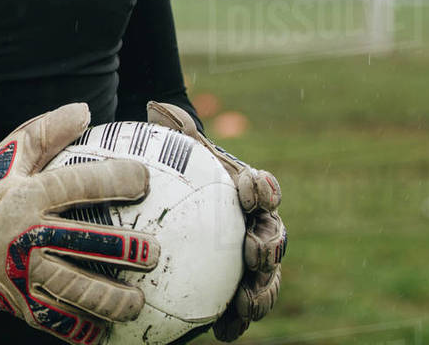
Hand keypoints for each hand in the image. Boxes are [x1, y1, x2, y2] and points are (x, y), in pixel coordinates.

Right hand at [0, 103, 159, 343]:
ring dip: (111, 298)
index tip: (144, 179)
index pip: (78, 184)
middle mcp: (27, 234)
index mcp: (29, 195)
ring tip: (137, 301)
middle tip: (154, 252)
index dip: (115, 179)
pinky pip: (55, 321)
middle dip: (125, 248)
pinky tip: (103, 331)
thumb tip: (86, 110)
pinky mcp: (19, 301)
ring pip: (75, 289)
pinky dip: (81, 329)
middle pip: (85, 242)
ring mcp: (23, 271)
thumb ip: (47, 131)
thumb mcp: (10, 154)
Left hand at [147, 102, 285, 341]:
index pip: (264, 189)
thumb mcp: (177, 150)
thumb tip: (154, 106)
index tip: (248, 188)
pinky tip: (220, 333)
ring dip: (262, 291)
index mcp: (252, 194)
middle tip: (253, 250)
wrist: (185, 203)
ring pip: (267, 278)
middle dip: (269, 246)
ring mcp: (252, 259)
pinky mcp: (240, 288)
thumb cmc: (183, 172)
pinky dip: (236, 320)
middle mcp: (259, 227)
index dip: (262, 189)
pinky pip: (242, 306)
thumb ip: (173, 129)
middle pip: (274, 238)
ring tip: (246, 303)